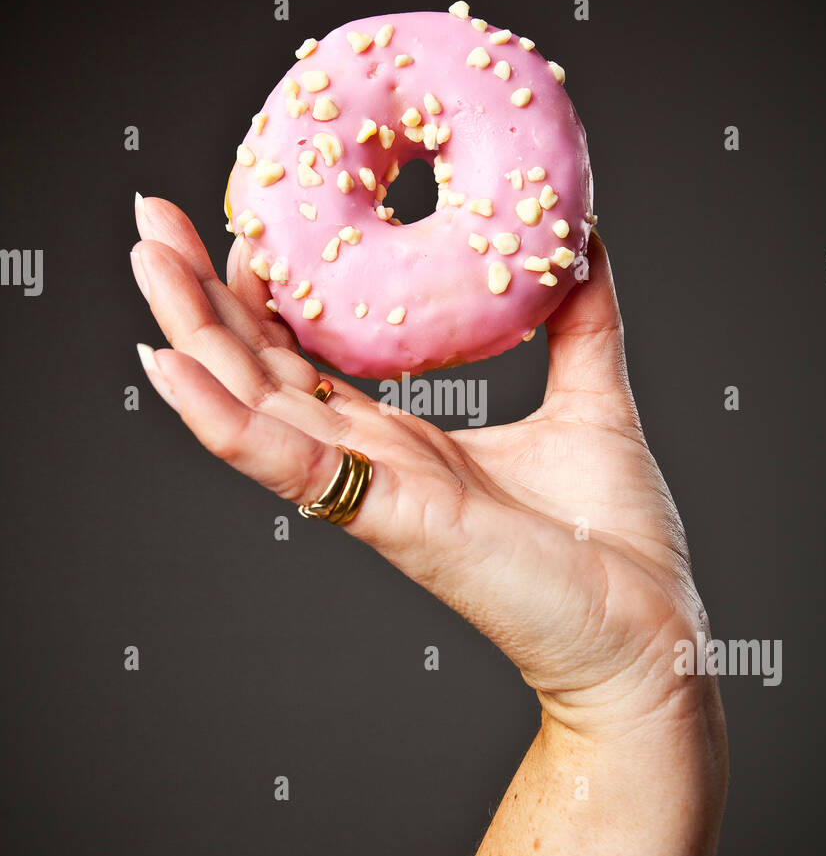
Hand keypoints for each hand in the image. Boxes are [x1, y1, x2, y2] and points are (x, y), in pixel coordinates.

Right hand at [131, 195, 708, 734]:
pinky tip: (170, 367)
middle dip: (201, 296)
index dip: (263, 296)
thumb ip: (581, 322)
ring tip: (146, 259)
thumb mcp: (592, 403)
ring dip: (192, 334)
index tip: (242, 222)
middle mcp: (373, 465)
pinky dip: (222, 419)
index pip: (306, 360)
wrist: (649, 637)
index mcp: (406, 443)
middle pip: (260, 373)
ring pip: (254, 407)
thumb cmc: (614, 544)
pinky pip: (287, 465)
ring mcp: (374, 493)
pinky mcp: (391, 518)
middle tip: (152, 219)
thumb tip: (583, 240)